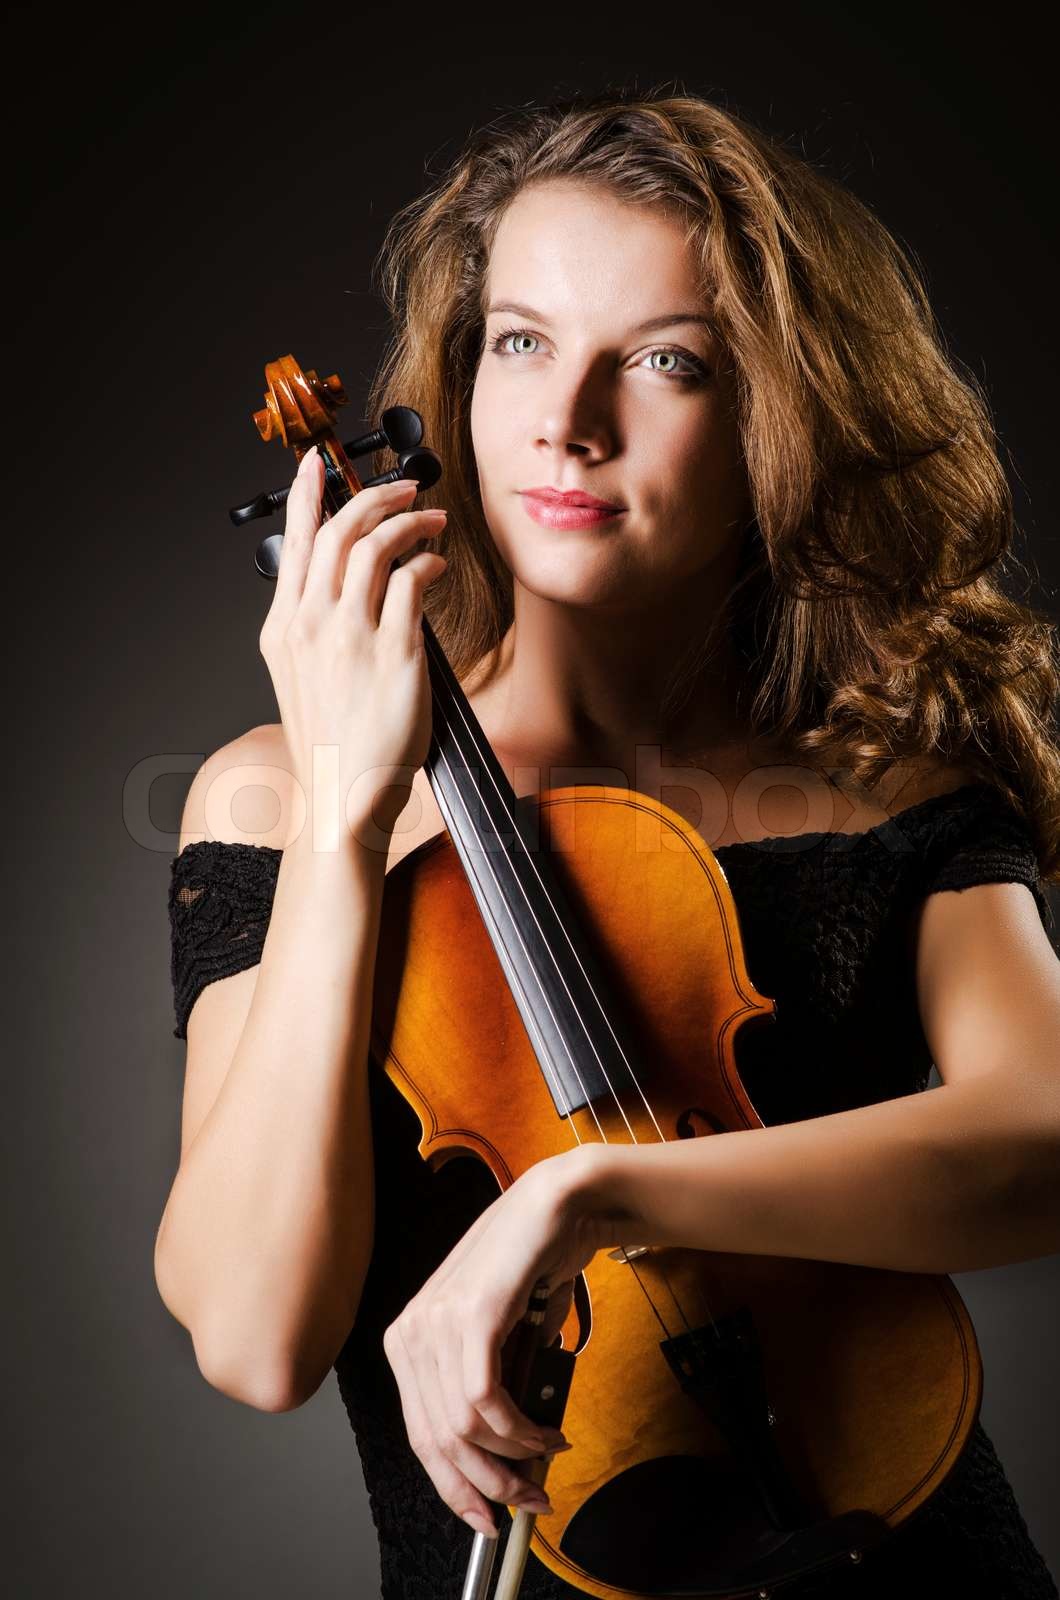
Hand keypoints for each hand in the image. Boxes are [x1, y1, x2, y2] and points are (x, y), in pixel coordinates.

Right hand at [257, 445, 448, 852]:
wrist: (343, 798)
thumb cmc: (332, 744)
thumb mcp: (301, 678)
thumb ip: (315, 630)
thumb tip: (347, 587)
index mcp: (284, 628)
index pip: (296, 543)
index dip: (308, 494)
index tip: (315, 462)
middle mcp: (312, 625)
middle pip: (340, 532)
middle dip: (375, 496)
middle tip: (405, 487)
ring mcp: (352, 637)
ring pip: (378, 547)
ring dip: (410, 521)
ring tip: (432, 520)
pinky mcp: (396, 654)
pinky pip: (414, 583)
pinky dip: (429, 562)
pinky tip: (439, 565)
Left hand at [382, 1148, 612, 1537]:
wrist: (556, 1207)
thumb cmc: (531, 1268)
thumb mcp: (499, 1338)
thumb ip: (491, 1391)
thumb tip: (508, 1458)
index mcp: (408, 1339)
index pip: (421, 1435)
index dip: (456, 1486)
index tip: (488, 1515)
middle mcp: (411, 1332)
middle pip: (439, 1441)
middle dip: (489, 1486)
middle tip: (531, 1502)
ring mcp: (435, 1322)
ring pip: (465, 1428)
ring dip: (515, 1459)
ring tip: (549, 1455)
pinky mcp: (469, 1316)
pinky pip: (486, 1402)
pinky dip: (522, 1430)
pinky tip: (547, 1431)